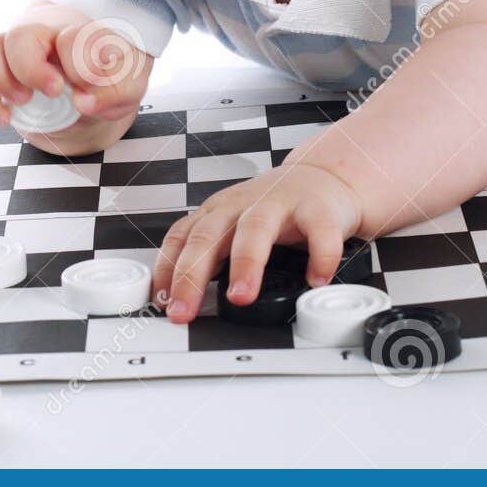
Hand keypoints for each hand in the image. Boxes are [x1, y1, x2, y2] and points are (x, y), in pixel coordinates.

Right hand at [0, 4, 151, 155]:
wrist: (93, 86)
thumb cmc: (111, 76)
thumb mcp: (129, 85)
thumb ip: (117, 90)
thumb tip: (84, 101)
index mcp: (78, 30)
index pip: (71, 36)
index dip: (78, 64)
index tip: (86, 87)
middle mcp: (43, 35)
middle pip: (20, 33)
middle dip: (30, 68)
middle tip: (53, 92)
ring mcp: (16, 54)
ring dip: (0, 79)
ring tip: (23, 103)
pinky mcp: (0, 77)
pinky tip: (2, 118)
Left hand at [152, 163, 362, 323]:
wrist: (324, 175)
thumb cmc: (275, 206)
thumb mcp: (233, 223)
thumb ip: (211, 254)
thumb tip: (181, 299)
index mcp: (218, 211)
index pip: (181, 237)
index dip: (167, 270)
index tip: (161, 303)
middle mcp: (243, 205)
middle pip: (209, 235)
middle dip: (192, 275)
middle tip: (185, 310)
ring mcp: (279, 203)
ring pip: (256, 228)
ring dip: (245, 263)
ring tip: (241, 296)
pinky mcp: (317, 208)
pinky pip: (318, 231)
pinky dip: (319, 256)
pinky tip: (315, 279)